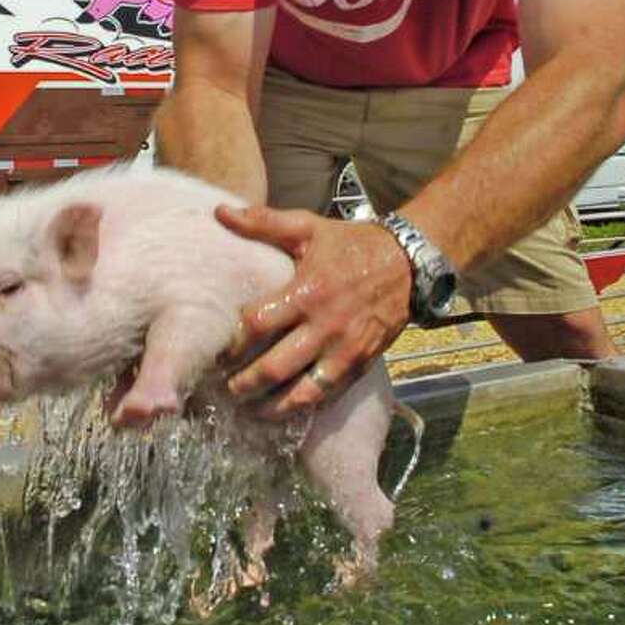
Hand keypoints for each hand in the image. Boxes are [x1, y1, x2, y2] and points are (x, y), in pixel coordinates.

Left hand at [217, 204, 412, 419]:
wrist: (408, 262)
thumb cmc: (351, 244)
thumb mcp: (308, 227)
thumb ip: (262, 222)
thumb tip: (220, 212)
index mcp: (307, 291)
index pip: (258, 325)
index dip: (233, 343)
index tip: (217, 353)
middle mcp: (326, 326)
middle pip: (275, 368)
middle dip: (244, 384)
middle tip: (225, 389)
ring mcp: (345, 350)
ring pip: (303, 392)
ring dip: (272, 406)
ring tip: (250, 409)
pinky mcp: (361, 364)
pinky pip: (329, 395)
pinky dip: (305, 408)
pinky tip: (285, 412)